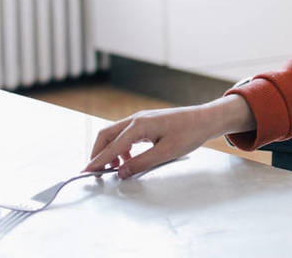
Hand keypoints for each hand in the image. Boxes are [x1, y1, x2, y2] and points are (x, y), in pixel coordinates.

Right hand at [84, 95, 252, 178]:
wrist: (205, 119)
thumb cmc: (189, 133)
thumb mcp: (166, 152)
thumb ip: (141, 163)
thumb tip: (121, 173)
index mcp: (140, 125)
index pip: (112, 146)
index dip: (98, 161)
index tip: (86, 172)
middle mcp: (136, 119)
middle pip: (107, 135)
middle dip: (98, 153)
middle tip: (95, 172)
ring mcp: (141, 119)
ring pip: (115, 134)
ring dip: (109, 151)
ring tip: (113, 169)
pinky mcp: (146, 122)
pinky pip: (126, 134)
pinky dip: (120, 147)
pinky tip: (127, 159)